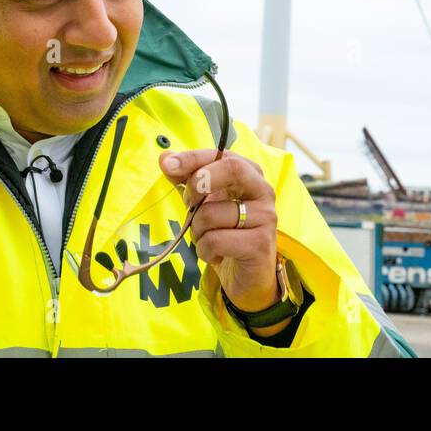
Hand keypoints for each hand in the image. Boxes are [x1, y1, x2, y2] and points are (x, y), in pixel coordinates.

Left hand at [159, 149, 284, 325]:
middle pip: (231, 169)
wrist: (247, 276)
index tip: (167, 165)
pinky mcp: (259, 244)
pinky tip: (217, 255)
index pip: (222, 154)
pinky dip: (205, 250)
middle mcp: (263, 191)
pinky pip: (215, 240)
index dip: (192, 157)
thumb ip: (187, 178)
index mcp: (250, 174)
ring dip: (197, 230)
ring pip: (212, 213)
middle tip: (188, 202)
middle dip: (199, 183)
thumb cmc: (226, 232)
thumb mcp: (204, 202)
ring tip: (208, 239)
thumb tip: (165, 157)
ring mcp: (265, 217)